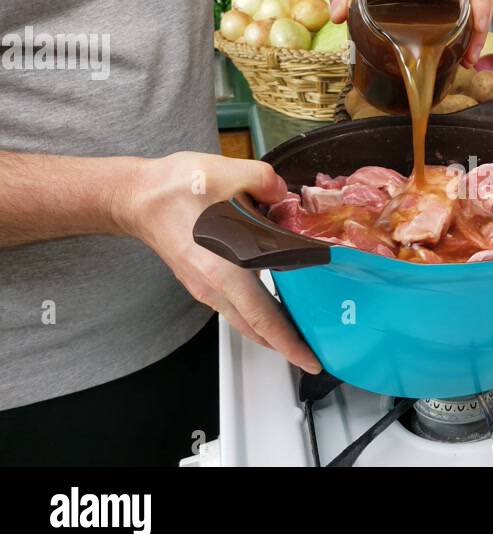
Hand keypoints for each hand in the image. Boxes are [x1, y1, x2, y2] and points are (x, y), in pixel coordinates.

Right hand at [115, 152, 321, 373]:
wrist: (138, 196)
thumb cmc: (176, 189)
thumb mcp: (230, 173)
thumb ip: (268, 182)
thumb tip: (285, 195)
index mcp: (223, 269)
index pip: (263, 318)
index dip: (289, 343)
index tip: (311, 359)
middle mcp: (213, 287)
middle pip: (256, 328)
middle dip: (287, 345)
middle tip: (314, 353)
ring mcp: (205, 288)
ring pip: (244, 320)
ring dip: (272, 330)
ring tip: (300, 332)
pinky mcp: (201, 282)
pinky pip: (235, 306)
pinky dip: (257, 314)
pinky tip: (274, 305)